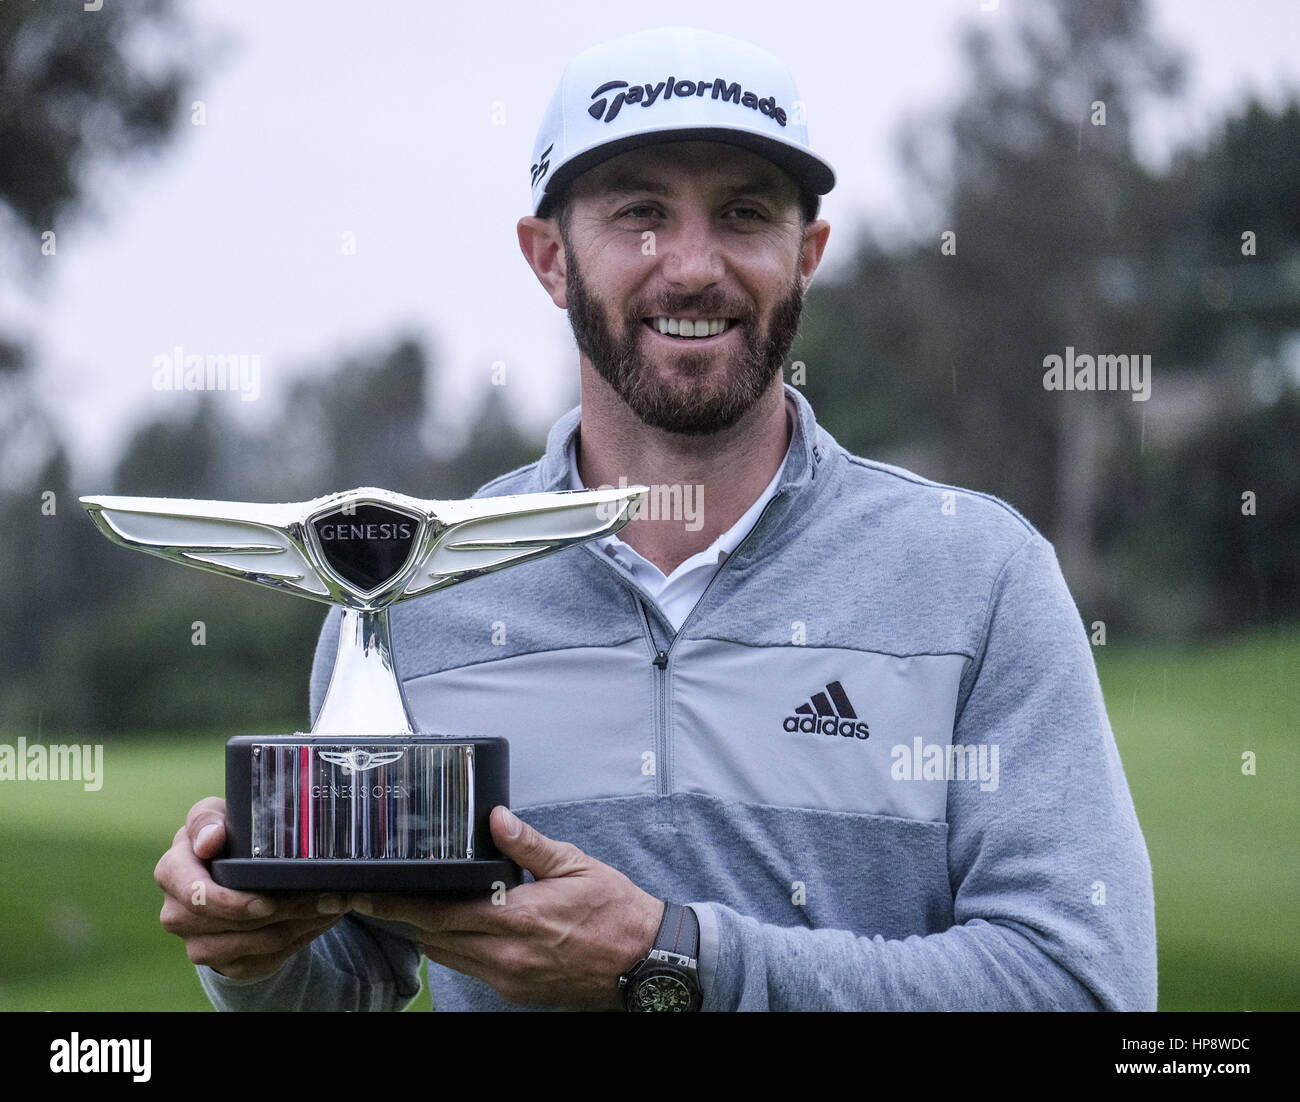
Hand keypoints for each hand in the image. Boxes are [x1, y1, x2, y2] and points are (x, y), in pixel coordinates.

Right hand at [154, 796, 348, 979]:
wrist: (226, 874)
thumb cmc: (223, 836)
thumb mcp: (215, 816)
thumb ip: (207, 820)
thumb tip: (209, 841)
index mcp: (172, 872)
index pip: (195, 896)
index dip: (232, 904)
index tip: (267, 902)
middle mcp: (177, 914)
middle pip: (235, 924)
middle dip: (286, 910)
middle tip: (327, 896)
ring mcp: (199, 944)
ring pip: (259, 944)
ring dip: (301, 924)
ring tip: (332, 904)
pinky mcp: (225, 964)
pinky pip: (268, 959)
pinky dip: (301, 938)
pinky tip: (320, 919)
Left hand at [349, 807, 663, 1008]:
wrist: (644, 962)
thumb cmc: (615, 912)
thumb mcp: (576, 865)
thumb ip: (529, 845)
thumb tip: (496, 817)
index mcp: (520, 919)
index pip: (441, 914)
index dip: (399, 905)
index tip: (369, 893)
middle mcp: (507, 955)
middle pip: (434, 937)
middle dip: (407, 916)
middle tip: (382, 893)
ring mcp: (509, 978)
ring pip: (447, 956)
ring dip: (431, 932)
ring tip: (421, 904)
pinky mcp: (515, 992)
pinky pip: (470, 969)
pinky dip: (456, 948)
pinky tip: (461, 926)